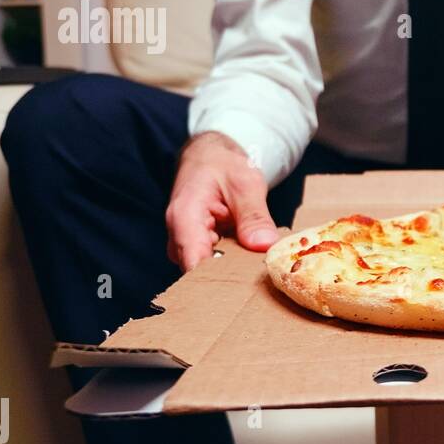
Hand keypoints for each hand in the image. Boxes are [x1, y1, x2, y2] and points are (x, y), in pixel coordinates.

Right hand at [166, 131, 277, 271]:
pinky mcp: (197, 246)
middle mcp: (178, 235)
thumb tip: (264, 245)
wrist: (209, 155)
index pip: (194, 263)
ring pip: (207, 270)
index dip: (218, 281)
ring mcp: (185, 243)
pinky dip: (233, 262)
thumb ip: (253, 216)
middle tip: (263, 273)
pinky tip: (250, 256)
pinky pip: (213, 263)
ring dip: (234, 269)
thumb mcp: (245, 183)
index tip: (246, 288)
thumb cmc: (223, 164)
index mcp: (184, 217)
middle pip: (200, 272)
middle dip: (231, 277)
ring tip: (259, 262)